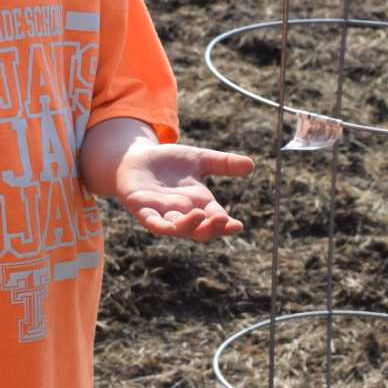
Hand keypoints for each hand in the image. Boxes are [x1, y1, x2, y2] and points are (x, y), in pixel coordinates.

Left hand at [114, 143, 254, 239]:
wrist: (136, 158)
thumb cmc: (169, 162)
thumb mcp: (200, 159)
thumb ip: (223, 163)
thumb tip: (251, 165)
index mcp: (199, 204)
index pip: (216, 219)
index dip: (227, 225)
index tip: (238, 226)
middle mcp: (183, 213)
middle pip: (199, 229)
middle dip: (211, 228)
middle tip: (223, 221)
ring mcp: (162, 214)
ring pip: (177, 228)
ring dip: (188, 226)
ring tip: (199, 215)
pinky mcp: (142, 210)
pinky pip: (152, 222)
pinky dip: (160, 225)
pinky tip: (167, 226)